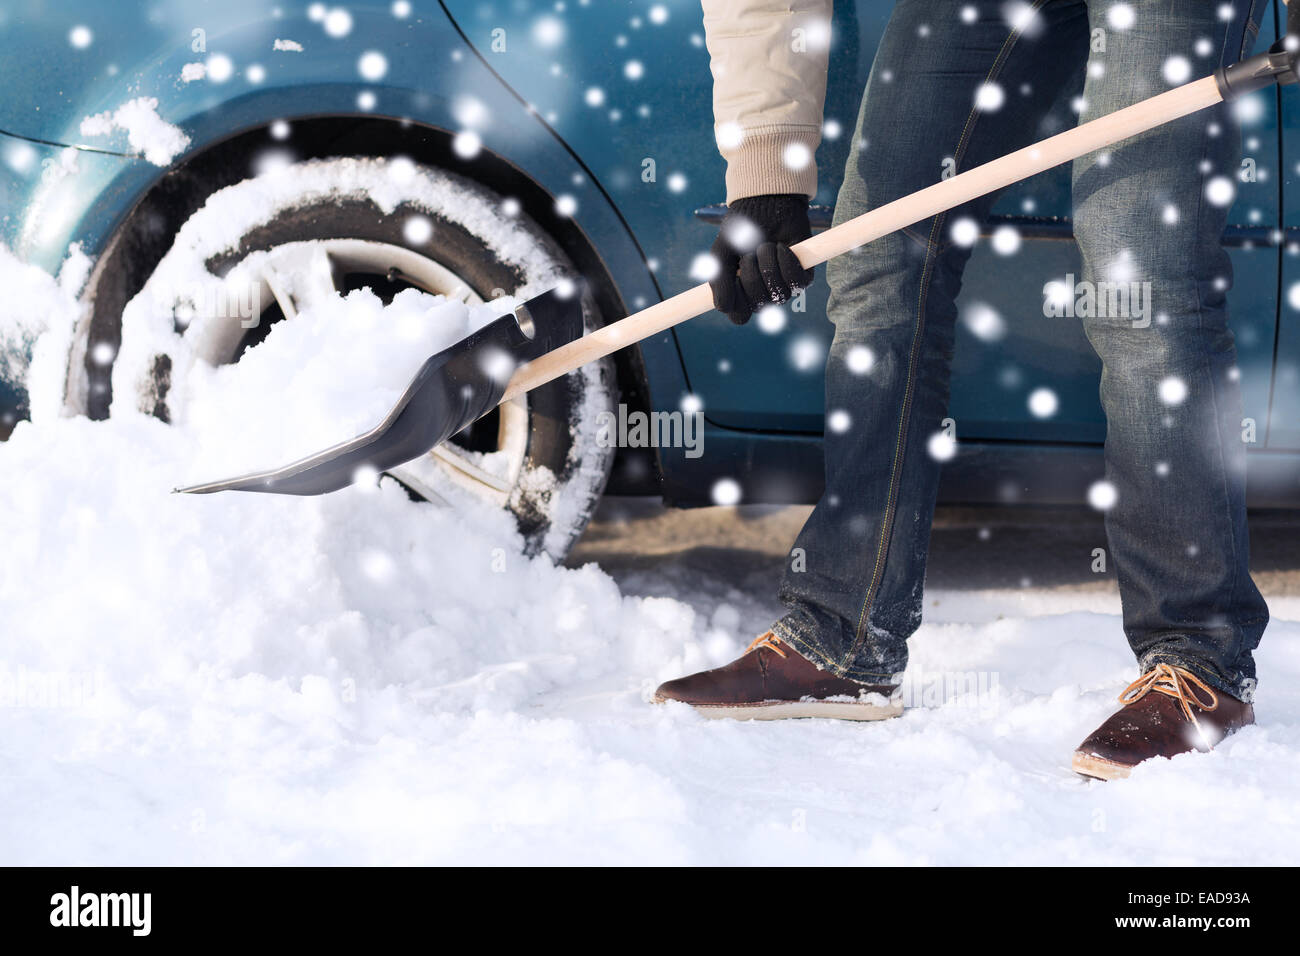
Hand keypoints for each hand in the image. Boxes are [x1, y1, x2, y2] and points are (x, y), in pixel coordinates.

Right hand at [708, 194, 814, 324]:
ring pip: (779, 295)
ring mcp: (783, 287)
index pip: (739, 317)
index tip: (732, 276)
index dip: (736, 300)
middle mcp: (764, 295)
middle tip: (749, 253)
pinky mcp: (803, 276)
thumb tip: (722, 307)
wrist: (765, 206)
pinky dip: (786, 262)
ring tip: (765, 246)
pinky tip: (780, 248)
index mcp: (742, 294)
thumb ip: (718, 280)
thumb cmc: (740, 231)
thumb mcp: (721, 253)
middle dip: (751, 274)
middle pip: (759, 305)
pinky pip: (797, 283)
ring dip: (769, 265)